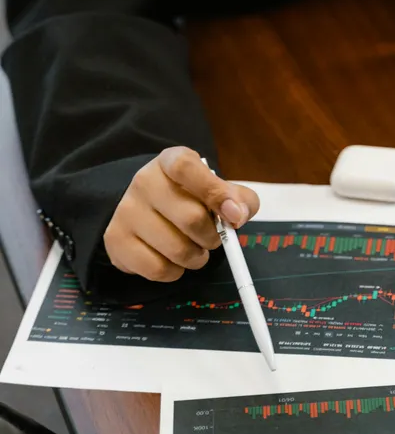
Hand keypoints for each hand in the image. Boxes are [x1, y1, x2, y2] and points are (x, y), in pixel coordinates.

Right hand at [103, 146, 259, 281]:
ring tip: (194, 249)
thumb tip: (237, 215)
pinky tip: (173, 259)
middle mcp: (144, 181)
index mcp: (171, 161)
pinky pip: (158, 269)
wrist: (147, 211)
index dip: (214, 193)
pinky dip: (175, 272)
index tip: (234, 216)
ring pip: (177, 250)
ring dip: (196, 258)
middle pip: (191, 218)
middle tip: (213, 239)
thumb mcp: (219, 190)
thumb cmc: (190, 199)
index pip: (186, 168)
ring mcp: (126, 211)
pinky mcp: (116, 241)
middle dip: (212, 237)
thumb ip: (239, 199)